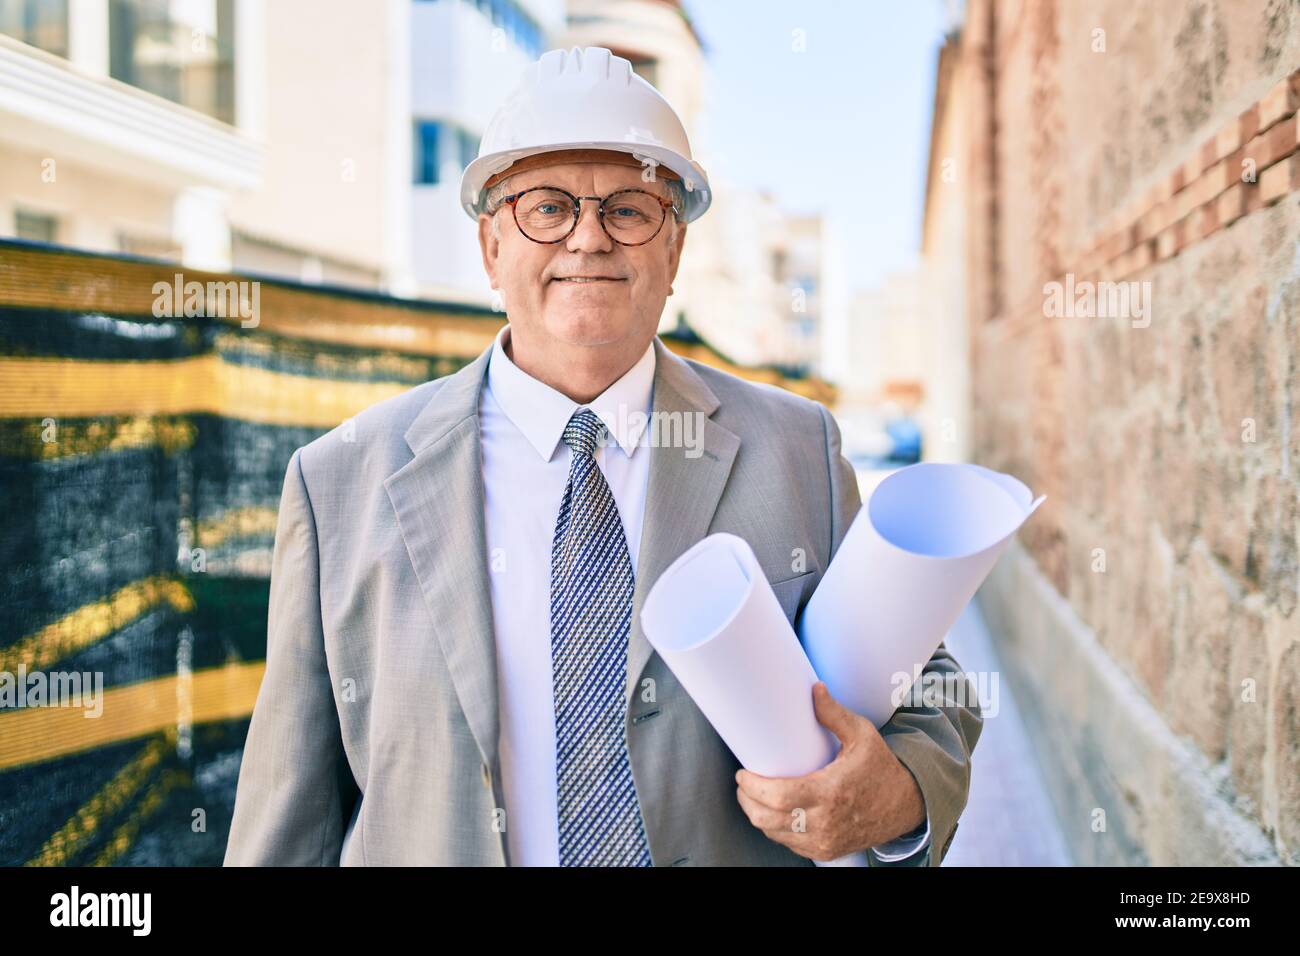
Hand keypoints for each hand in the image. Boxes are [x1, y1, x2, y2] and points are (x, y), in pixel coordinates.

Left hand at [734, 681, 925, 860]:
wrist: (906, 804)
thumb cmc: (881, 766)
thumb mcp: (862, 735)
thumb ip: (834, 713)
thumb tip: (814, 689)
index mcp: (830, 792)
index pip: (778, 796)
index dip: (752, 787)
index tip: (742, 774)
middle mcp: (826, 822)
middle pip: (768, 819)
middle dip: (747, 802)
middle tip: (742, 785)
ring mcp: (825, 841)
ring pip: (775, 834)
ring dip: (758, 816)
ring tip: (753, 797)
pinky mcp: (827, 851)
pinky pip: (790, 845)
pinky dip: (776, 830)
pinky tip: (773, 814)